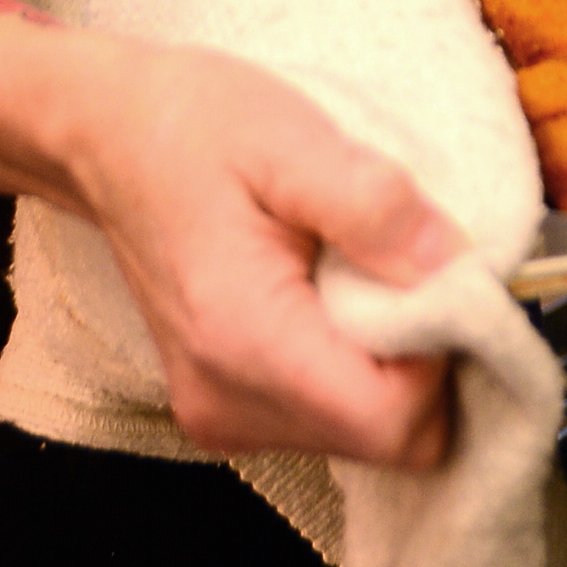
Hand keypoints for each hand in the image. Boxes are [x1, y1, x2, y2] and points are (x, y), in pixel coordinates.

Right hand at [52, 38, 465, 467]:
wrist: (106, 136)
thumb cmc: (190, 124)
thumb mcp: (289, 136)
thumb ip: (375, 207)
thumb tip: (460, 267)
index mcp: (243, 341)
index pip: (392, 421)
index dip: (447, 355)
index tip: (448, 277)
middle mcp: (229, 404)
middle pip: (387, 442)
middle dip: (429, 362)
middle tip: (416, 265)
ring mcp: (223, 416)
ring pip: (365, 438)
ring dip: (394, 364)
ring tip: (368, 270)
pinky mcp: (226, 409)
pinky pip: (330, 420)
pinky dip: (357, 368)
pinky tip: (339, 295)